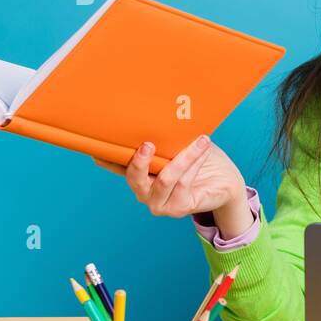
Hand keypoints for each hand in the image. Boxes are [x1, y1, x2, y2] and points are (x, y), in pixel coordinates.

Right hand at [94, 136, 248, 222]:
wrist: (224, 180)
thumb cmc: (199, 158)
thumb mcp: (179, 144)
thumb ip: (166, 137)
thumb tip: (158, 111)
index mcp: (140, 174)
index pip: (119, 166)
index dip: (106, 159)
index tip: (96, 149)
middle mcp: (144, 191)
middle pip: (135, 178)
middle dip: (140, 162)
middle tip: (147, 145)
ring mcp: (159, 203)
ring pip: (165, 179)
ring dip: (184, 157)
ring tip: (200, 140)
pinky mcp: (178, 208)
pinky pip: (183, 183)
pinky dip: (194, 163)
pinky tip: (203, 148)